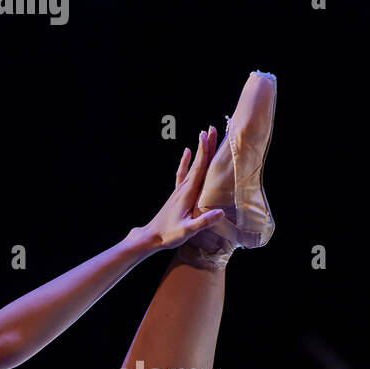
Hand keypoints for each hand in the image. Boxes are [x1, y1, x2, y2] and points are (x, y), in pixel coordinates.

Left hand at [136, 125, 225, 251]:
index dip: (204, 152)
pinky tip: (187, 152)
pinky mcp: (177, 194)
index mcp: (187, 194)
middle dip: (206, 145)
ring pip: (192, 165)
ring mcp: (179, 190)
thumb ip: (203, 222)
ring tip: (204, 135)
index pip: (199, 168)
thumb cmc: (168, 235)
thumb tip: (220, 213)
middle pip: (198, 162)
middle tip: (212, 127)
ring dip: (199, 150)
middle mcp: (183, 188)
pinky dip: (186, 161)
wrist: (150, 237)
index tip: (208, 135)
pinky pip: (182, 173)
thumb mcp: (187, 230)